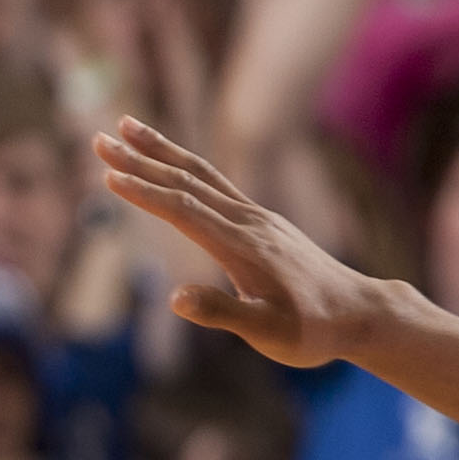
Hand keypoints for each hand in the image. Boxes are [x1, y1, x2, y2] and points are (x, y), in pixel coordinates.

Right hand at [96, 117, 400, 366]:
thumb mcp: (267, 333)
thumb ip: (222, 312)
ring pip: (200, 173)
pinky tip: (170, 161)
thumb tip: (174, 298)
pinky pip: (214, 182)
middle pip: (186, 180)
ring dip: (160, 149)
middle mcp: (248, 221)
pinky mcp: (261, 220)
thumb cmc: (312, 329)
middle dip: (141, 158)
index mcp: (243, 245)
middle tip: (99, 138)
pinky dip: (184, 164)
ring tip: (126, 126)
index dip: (145, 193)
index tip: (108, 176)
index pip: (185, 210)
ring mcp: (256, 216)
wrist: (359, 312)